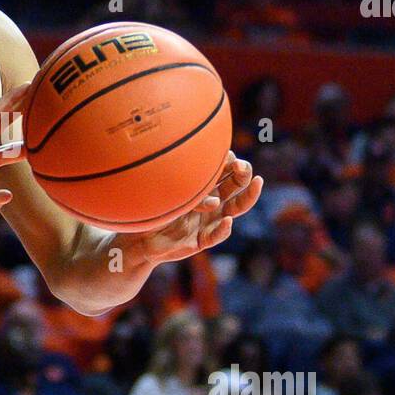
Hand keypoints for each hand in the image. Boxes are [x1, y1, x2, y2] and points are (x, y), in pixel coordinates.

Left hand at [119, 151, 262, 265]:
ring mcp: (209, 221)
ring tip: (257, 182)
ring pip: (236, 208)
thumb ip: (180, 178)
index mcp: (204, 187)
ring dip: (248, 196)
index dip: (231, 161)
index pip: (226, 171)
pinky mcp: (202, 241)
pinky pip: (217, 236)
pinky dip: (223, 229)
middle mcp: (211, 203)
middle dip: (243, 173)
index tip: (228, 154)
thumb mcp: (164, 187)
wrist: (137, 235)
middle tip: (242, 165)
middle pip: (236, 186)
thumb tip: (193, 159)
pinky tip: (228, 221)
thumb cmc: (149, 206)